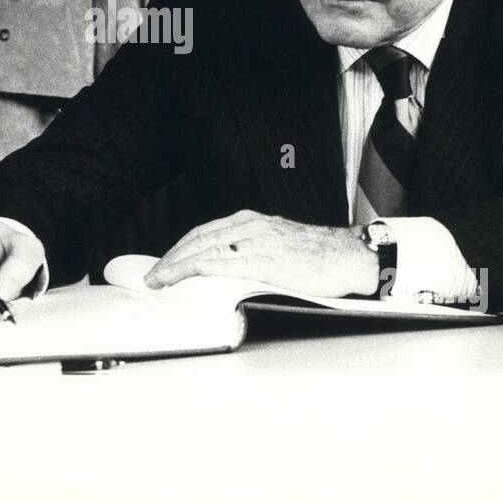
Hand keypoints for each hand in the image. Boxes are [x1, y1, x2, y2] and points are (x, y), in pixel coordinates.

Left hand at [145, 209, 379, 297]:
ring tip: (158, 280)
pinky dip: (194, 269)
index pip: (205, 232)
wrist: (350, 257)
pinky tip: (181, 277)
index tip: (164, 263)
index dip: (180, 248)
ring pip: (203, 249)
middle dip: (171, 257)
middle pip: (198, 239)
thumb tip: (232, 270)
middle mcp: (250, 226)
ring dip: (175, 265)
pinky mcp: (264, 261)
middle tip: (152, 276)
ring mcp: (256, 241)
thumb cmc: (321, 256)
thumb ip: (255, 253)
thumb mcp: (280, 246)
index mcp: (253, 222)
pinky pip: (220, 263)